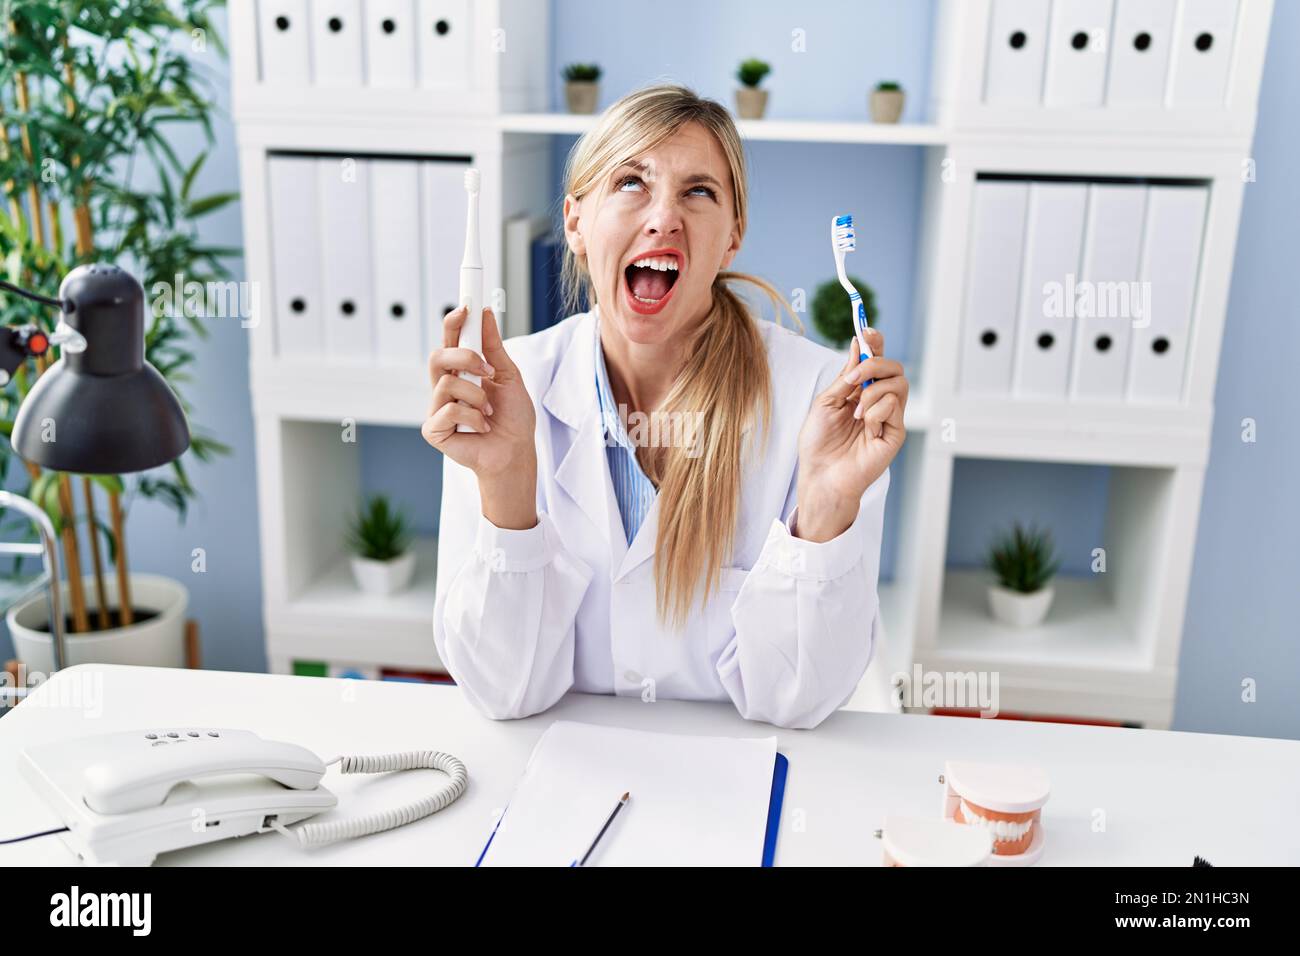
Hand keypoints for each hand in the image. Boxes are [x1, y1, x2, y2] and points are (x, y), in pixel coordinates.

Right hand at [421, 306, 538, 528]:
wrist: (516, 453)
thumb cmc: (513, 419)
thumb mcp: (509, 376)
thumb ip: (493, 348)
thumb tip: (484, 314)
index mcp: (462, 372)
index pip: (450, 340)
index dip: (453, 321)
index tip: (466, 305)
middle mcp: (445, 387)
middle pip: (438, 356)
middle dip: (463, 357)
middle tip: (486, 369)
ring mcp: (437, 409)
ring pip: (446, 384)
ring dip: (476, 396)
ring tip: (489, 411)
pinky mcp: (434, 430)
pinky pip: (448, 411)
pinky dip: (472, 417)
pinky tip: (481, 427)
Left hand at [794, 327, 907, 541]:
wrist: (820, 475)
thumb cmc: (819, 443)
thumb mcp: (827, 401)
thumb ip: (846, 375)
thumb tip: (858, 345)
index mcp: (861, 392)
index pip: (876, 361)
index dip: (875, 343)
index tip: (866, 329)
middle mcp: (878, 401)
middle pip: (894, 367)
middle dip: (874, 364)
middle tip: (852, 378)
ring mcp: (889, 417)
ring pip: (898, 383)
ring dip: (872, 391)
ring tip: (855, 412)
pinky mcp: (896, 432)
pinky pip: (895, 405)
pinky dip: (876, 411)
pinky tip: (864, 427)